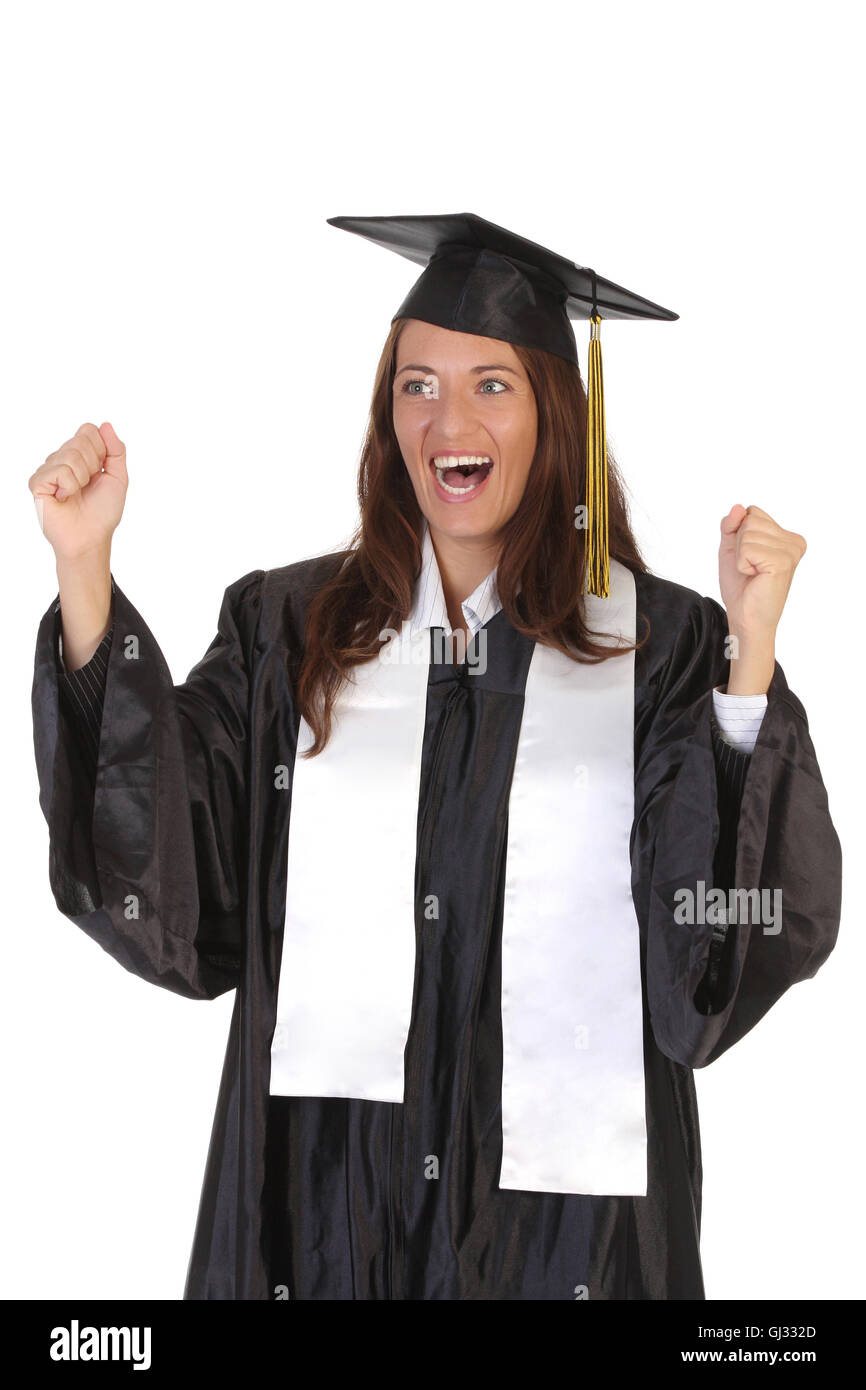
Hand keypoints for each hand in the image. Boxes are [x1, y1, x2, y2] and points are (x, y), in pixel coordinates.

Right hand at [28, 422, 127, 562]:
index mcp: (80, 455)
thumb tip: (105, 425)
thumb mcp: (118, 477)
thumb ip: (116, 450)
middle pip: (80, 440)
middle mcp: (62, 459)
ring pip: (70, 455)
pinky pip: (58, 470)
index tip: (101, 472)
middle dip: (93, 465)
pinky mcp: (37, 483)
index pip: (88, 430)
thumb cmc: (103, 512)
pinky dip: (68, 486)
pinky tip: (64, 498)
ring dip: (82, 478)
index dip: (101, 449)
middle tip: (88, 486)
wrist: (91, 537)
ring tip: (76, 494)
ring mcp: (48, 470)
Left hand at [718, 504, 805, 694]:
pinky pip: (747, 548)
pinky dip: (742, 563)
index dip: (739, 534)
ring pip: (747, 533)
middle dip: (739, 544)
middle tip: (749, 568)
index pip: (752, 512)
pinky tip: (755, 577)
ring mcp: (791, 551)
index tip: (748, 557)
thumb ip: (732, 525)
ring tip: (753, 573)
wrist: (745, 617)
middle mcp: (794, 542)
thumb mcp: (731, 548)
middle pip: (750, 520)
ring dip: (740, 556)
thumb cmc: (741, 586)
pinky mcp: (783, 561)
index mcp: (787, 536)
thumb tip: (738, 508)